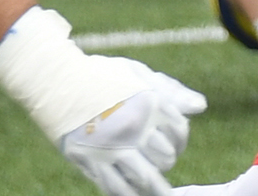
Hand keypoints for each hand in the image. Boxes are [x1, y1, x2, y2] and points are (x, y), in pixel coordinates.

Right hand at [0, 8, 206, 195]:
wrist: (56, 80)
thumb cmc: (99, 74)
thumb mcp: (137, 73)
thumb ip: (170, 91)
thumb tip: (201, 107)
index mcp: (150, 104)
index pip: (179, 131)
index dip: (180, 139)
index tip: (174, 143)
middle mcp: (136, 127)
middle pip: (165, 157)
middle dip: (166, 161)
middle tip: (162, 163)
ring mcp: (113, 146)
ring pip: (144, 178)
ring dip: (154, 188)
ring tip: (160, 195)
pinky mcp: (92, 160)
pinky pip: (114, 186)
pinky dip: (127, 194)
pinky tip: (133, 195)